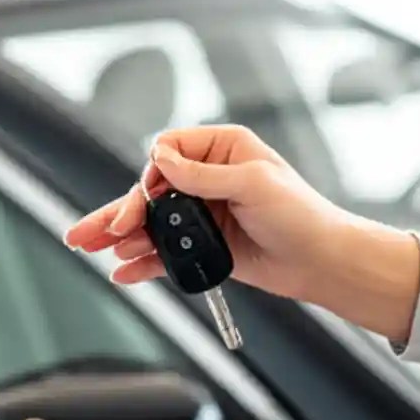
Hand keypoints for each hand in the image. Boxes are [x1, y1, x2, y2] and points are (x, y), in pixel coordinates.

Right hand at [63, 125, 419, 342]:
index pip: (169, 151)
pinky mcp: (207, 245)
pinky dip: (144, 261)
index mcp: (223, 149)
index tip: (147, 199)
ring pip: (153, 223)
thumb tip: (162, 157)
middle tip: (96, 232)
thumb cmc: (301, 214)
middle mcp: (210, 178)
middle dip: (121, 211)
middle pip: (152, 190)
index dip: (152, 174)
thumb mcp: (253, 184)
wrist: (324, 262)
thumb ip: (203, 174)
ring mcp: (206, 213)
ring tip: (95, 250)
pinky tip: (122, 270)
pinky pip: (167, 252)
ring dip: (124, 237)